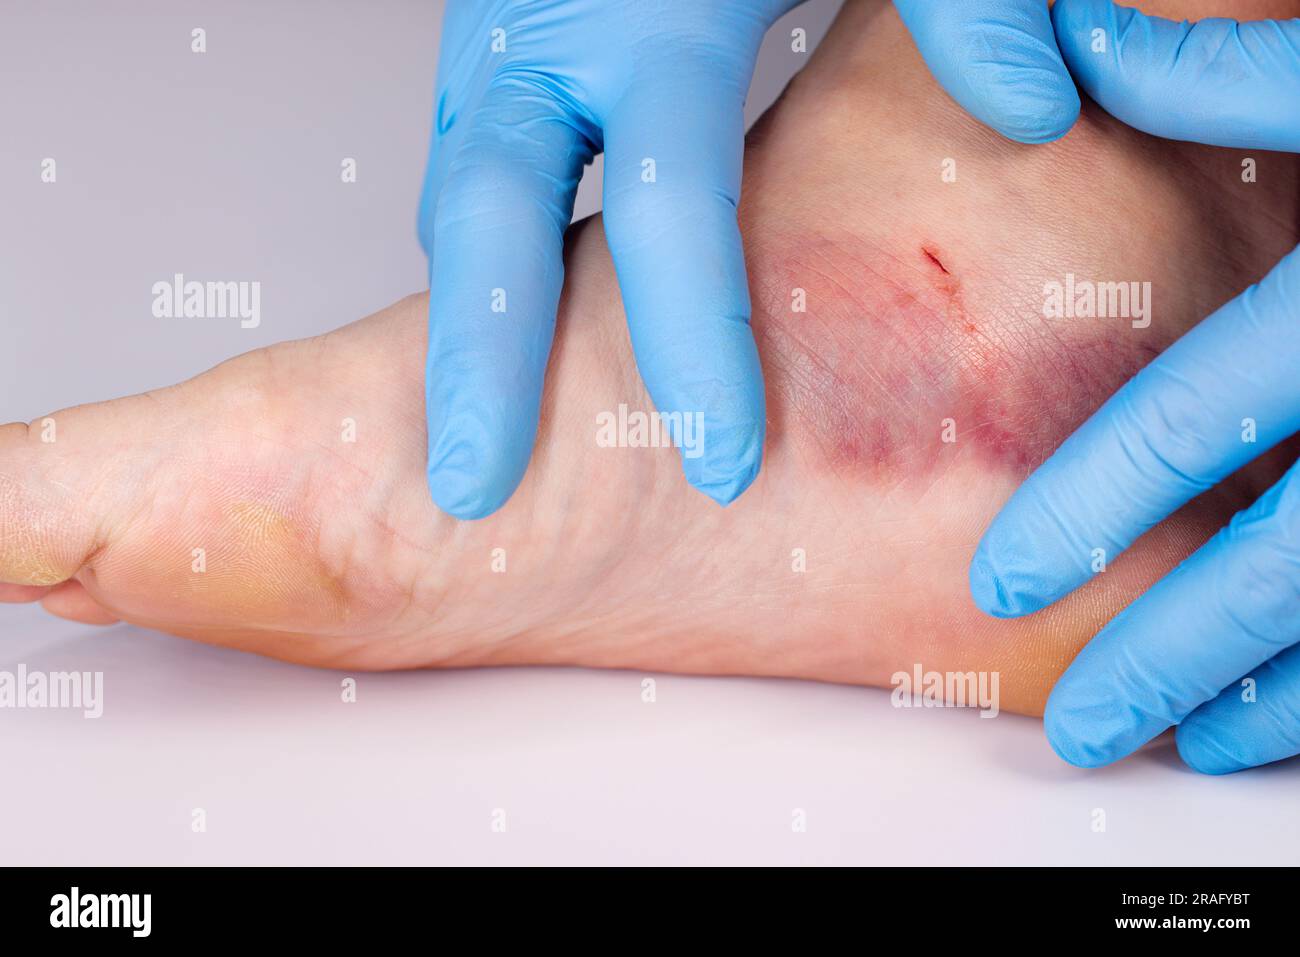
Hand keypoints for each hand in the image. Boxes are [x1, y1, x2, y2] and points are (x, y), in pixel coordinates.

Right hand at [418, 0, 1083, 518]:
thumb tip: (1027, 110)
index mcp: (652, 11)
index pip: (668, 204)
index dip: (692, 343)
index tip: (723, 464)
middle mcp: (548, 35)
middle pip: (481, 220)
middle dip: (475, 366)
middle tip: (476, 493)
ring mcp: (494, 44)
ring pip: (456, 207)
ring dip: (461, 325)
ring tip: (474, 447)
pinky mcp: (482, 58)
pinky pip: (463, 177)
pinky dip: (479, 265)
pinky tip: (510, 334)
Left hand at [969, 0, 1299, 772]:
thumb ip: (1243, 77)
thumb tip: (1088, 45)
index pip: (1199, 418)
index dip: (1091, 507)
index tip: (1000, 579)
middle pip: (1279, 562)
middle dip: (1168, 651)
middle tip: (1076, 726)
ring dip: (1263, 694)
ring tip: (1171, 742)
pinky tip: (1276, 724)